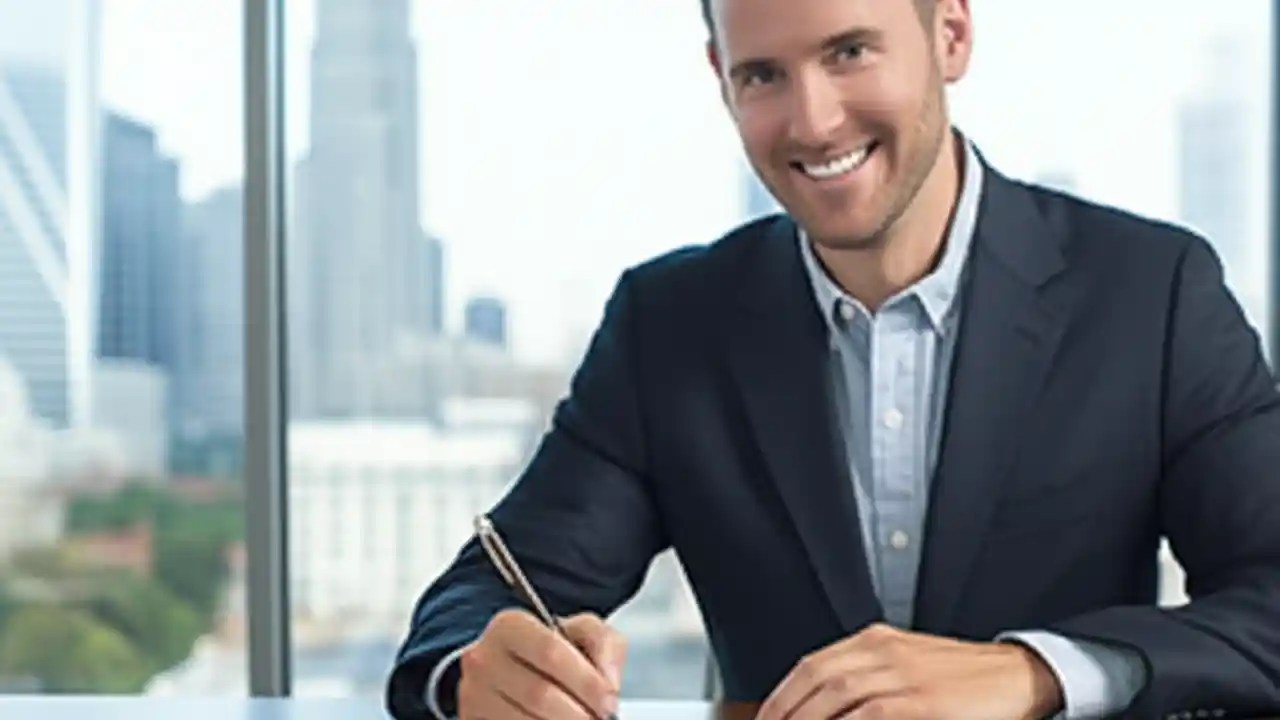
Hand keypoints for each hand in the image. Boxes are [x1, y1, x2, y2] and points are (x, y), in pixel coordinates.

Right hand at [458, 609, 624, 718]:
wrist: (520, 671)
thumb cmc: (553, 651)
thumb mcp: (582, 633)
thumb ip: (603, 644)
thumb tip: (607, 684)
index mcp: (509, 626)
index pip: (550, 652)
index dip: (586, 682)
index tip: (609, 702)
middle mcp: (483, 658)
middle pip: (540, 695)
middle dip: (579, 714)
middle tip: (599, 719)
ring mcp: (473, 695)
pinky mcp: (472, 719)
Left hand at [757, 624, 1063, 719]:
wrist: (1019, 676)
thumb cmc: (962, 680)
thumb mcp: (907, 669)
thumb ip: (866, 681)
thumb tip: (824, 707)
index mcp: (876, 641)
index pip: (812, 665)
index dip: (782, 696)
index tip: (766, 717)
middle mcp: (885, 651)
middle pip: (817, 679)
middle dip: (787, 710)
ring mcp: (905, 675)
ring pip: (838, 695)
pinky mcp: (926, 703)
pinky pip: (872, 715)